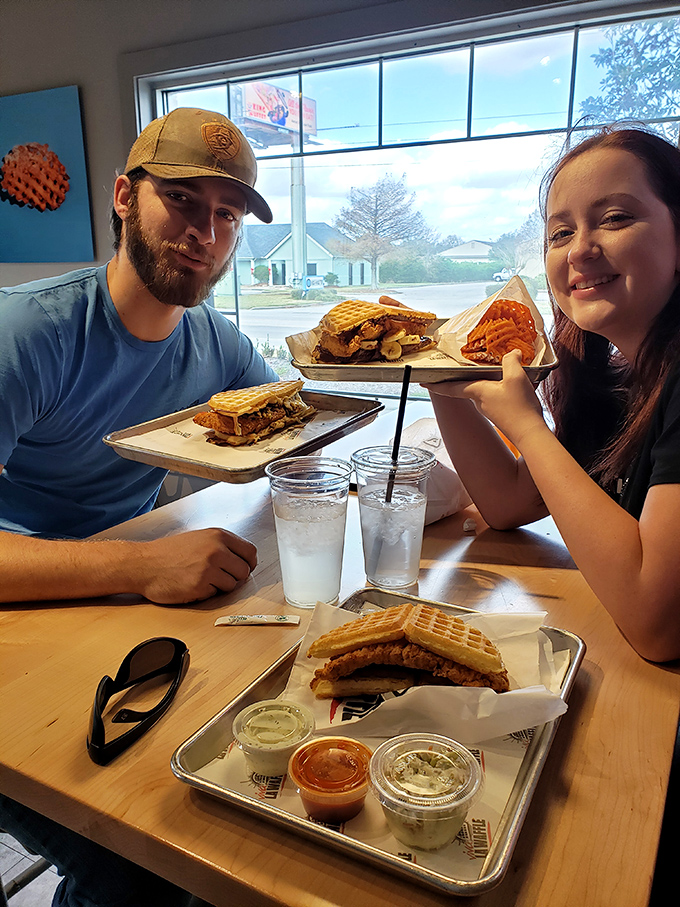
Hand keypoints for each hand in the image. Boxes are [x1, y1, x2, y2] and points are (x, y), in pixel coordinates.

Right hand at [135, 528, 257, 603]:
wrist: (144, 564)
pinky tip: (192, 584)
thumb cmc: (168, 553)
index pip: (250, 551)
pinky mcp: (200, 585)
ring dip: (220, 586)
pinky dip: (207, 593)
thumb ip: (221, 546)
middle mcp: (216, 549)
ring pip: (232, 585)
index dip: (248, 563)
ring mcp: (209, 568)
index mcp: (218, 535)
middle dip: (235, 577)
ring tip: (202, 579)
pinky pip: (215, 594)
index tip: (243, 568)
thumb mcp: (199, 539)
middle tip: (219, 577)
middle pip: (244, 570)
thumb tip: (242, 559)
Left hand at [424, 350, 546, 449]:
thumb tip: (512, 353)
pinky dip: (494, 387)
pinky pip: (493, 396)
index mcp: (477, 391)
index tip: (423, 382)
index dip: (435, 384)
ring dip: (480, 381)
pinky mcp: (500, 414)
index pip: (450, 387)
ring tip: (487, 370)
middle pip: (465, 387)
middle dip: (459, 378)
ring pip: (480, 391)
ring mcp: (489, 409)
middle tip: (455, 367)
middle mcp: (479, 401)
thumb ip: (511, 361)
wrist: (530, 433)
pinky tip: (506, 383)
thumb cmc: (519, 408)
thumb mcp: (516, 377)